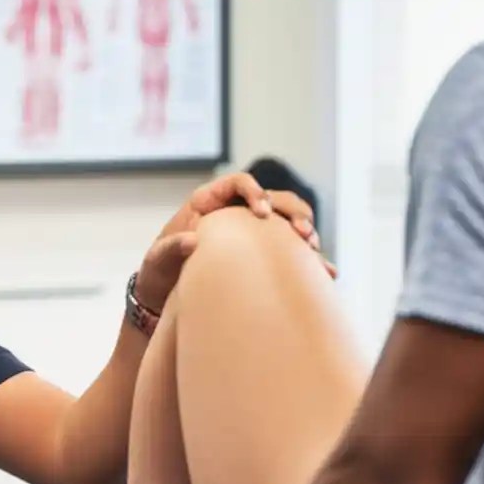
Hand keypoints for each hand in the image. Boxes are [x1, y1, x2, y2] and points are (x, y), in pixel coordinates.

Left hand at [132, 172, 334, 312]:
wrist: (162, 300)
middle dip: (292, 212)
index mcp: (209, 204)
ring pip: (286, 224)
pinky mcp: (262, 258)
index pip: (237, 183)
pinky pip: (290, 255)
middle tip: (301, 234)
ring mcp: (251, 236)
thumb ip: (169, 249)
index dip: (254, 191)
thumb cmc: (156, 274)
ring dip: (305, 233)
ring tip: (313, 250)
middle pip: (273, 199)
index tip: (262, 213)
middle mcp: (234, 215)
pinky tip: (327, 275)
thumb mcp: (156, 262)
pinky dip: (308, 263)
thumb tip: (191, 241)